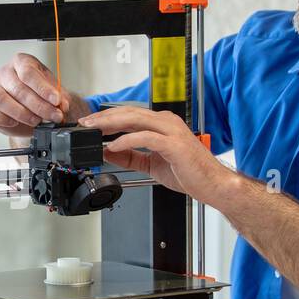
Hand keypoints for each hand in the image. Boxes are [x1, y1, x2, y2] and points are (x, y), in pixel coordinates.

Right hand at [0, 52, 81, 137]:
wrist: (35, 113)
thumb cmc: (43, 97)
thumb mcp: (56, 94)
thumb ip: (60, 99)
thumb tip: (61, 105)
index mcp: (22, 62)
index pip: (28, 72)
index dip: (43, 88)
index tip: (56, 101)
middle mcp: (6, 73)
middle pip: (18, 88)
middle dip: (38, 105)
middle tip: (53, 116)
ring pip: (1, 99)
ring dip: (22, 113)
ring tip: (37, 121)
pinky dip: (3, 119)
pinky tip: (15, 122)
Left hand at [79, 106, 225, 201]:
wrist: (213, 185)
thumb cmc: (190, 173)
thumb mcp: (151, 164)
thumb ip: (131, 156)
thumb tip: (109, 152)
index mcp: (162, 125)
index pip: (130, 115)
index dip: (107, 118)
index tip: (89, 125)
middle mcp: (166, 123)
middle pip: (129, 113)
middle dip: (104, 118)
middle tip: (85, 124)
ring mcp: (171, 131)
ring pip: (135, 119)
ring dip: (111, 124)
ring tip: (94, 130)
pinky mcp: (174, 144)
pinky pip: (145, 137)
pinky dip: (127, 140)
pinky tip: (114, 146)